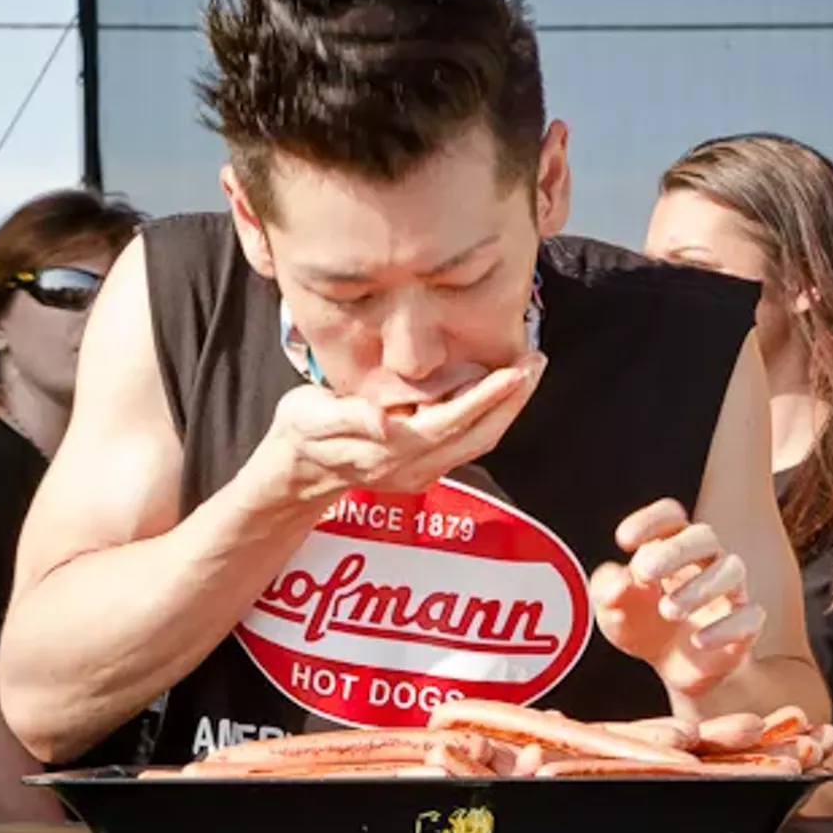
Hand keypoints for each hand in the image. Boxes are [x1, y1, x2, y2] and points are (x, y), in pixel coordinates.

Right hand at [245, 352, 546, 500]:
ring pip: (479, 441)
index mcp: (391, 451)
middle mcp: (414, 467)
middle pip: (479, 435)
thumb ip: (350, 419)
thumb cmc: (302, 433)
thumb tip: (386, 420)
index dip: (487, 398)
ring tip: (527, 369)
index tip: (515, 370)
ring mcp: (422, 471)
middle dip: (513, 400)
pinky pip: (468, 442)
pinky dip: (490, 414)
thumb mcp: (311, 419)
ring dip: (508, 407)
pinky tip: (499, 389)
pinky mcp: (425, 467)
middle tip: (535, 361)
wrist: (297, 470)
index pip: (451, 423)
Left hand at [589, 499, 764, 699]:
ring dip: (699, 588)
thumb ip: (608, 590)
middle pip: (704, 536)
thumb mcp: (613, 609)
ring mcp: (729, 590)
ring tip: (667, 611)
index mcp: (670, 544)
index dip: (649, 521)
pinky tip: (698, 640)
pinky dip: (726, 628)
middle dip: (675, 551)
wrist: (671, 668)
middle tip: (645, 571)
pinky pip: (750, 616)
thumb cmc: (640, 623)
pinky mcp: (746, 624)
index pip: (669, 516)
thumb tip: (618, 584)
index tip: (623, 541)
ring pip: (732, 570)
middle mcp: (705, 560)